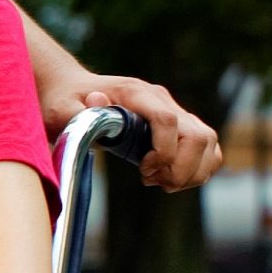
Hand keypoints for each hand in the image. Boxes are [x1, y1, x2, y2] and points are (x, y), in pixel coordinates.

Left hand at [78, 75, 222, 191]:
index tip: (143, 172)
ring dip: (192, 172)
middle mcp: (162, 100)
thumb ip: (77, 111)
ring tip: (161, 181)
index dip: (163, 152)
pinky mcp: (180, 124)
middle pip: (198, 136)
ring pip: (209, 143)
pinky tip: (168, 177)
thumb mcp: (62, 108)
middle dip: (181, 170)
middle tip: (152, 181)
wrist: (76, 90)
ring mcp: (175, 110)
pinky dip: (197, 169)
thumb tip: (96, 102)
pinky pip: (208, 148)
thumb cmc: (68, 102)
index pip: (167, 121)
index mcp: (137, 93)